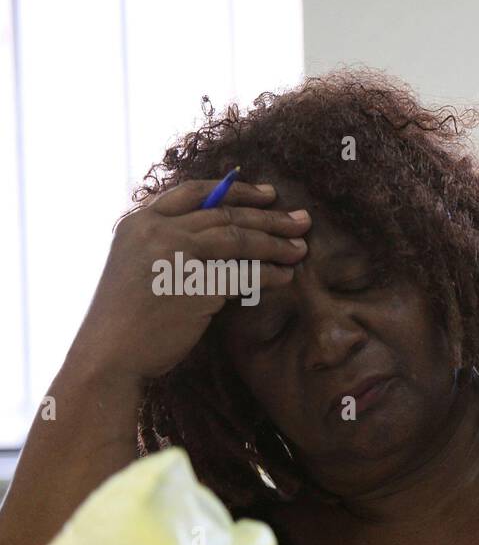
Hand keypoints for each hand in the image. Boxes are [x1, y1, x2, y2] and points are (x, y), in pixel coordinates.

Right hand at [70, 180, 310, 382]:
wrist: (110, 354)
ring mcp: (176, 255)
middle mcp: (156, 230)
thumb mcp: (138, 264)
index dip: (237, 190)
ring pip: (239, 239)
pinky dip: (268, 274)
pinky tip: (285, 277)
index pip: (195, 191)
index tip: (268, 194)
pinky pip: (243, 274)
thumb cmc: (128, 316)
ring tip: (301, 249)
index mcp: (140, 221)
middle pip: (225, 213)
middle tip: (302, 220)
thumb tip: (223, 234)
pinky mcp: (196, 285)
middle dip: (269, 216)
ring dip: (276, 244)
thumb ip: (169, 242)